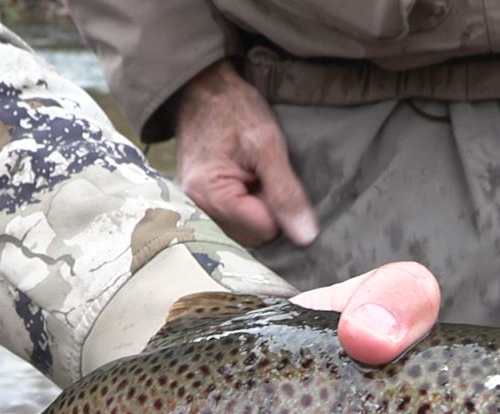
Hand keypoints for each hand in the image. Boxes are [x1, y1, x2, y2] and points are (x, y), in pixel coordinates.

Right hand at [175, 60, 317, 247]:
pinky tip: (242, 179)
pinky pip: (231, 221)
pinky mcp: (197, 204)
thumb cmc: (234, 109)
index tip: (271, 174)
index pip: (264, 230)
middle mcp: (196, 207)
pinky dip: (244, 204)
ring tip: (250, 174)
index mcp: (210, 195)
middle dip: (266, 209)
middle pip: (252, 236)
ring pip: (243, 231)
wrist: (204, 88)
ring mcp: (194, 207)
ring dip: (256, 207)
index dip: (279, 206)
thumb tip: (305, 238)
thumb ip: (286, 193)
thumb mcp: (269, 145)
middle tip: (261, 173)